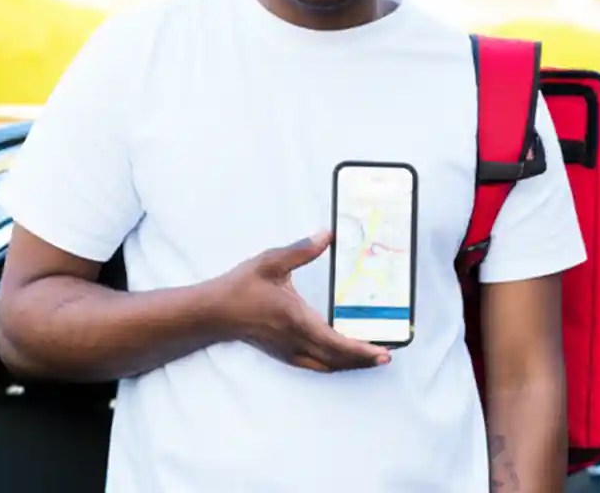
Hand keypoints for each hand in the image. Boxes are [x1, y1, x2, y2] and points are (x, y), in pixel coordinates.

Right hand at [218, 230, 392, 372]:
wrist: (213, 312)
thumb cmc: (241, 287)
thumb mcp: (271, 261)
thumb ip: (302, 249)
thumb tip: (328, 235)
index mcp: (297, 320)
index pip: (337, 343)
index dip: (362, 351)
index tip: (383, 352)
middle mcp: (296, 341)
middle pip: (338, 360)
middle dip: (364, 360)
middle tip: (386, 354)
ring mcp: (289, 351)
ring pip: (327, 365)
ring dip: (349, 363)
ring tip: (369, 356)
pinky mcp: (283, 353)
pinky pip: (315, 364)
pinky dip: (333, 363)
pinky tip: (339, 355)